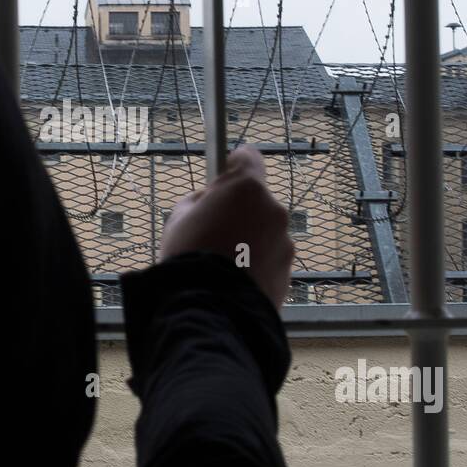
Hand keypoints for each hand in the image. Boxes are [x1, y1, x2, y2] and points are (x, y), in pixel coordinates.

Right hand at [159, 145, 294, 307]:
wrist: (209, 308)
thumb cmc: (190, 257)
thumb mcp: (179, 218)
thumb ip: (200, 201)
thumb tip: (209, 201)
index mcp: (247, 189)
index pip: (248, 157)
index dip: (233, 165)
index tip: (224, 174)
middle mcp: (274, 210)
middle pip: (256, 201)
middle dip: (238, 211)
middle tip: (212, 231)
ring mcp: (285, 242)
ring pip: (264, 232)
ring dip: (248, 241)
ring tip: (222, 263)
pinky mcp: (287, 272)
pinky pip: (269, 260)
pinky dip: (255, 265)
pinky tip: (233, 279)